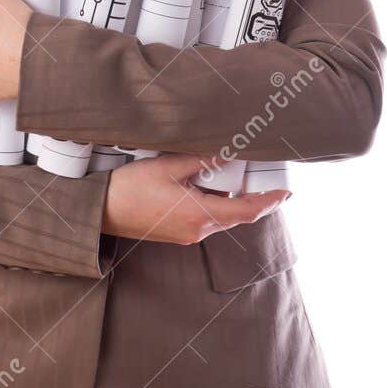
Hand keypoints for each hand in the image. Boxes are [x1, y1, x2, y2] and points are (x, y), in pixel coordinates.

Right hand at [102, 153, 289, 245]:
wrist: (100, 212)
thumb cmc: (130, 189)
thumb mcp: (169, 166)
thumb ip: (202, 160)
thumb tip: (229, 153)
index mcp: (199, 216)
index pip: (247, 212)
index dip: (270, 202)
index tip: (285, 193)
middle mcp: (197, 231)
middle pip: (235, 214)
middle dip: (248, 194)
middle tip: (255, 171)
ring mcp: (186, 234)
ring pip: (219, 215)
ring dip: (226, 197)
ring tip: (223, 171)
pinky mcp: (176, 233)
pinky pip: (204, 217)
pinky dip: (210, 201)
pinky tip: (200, 183)